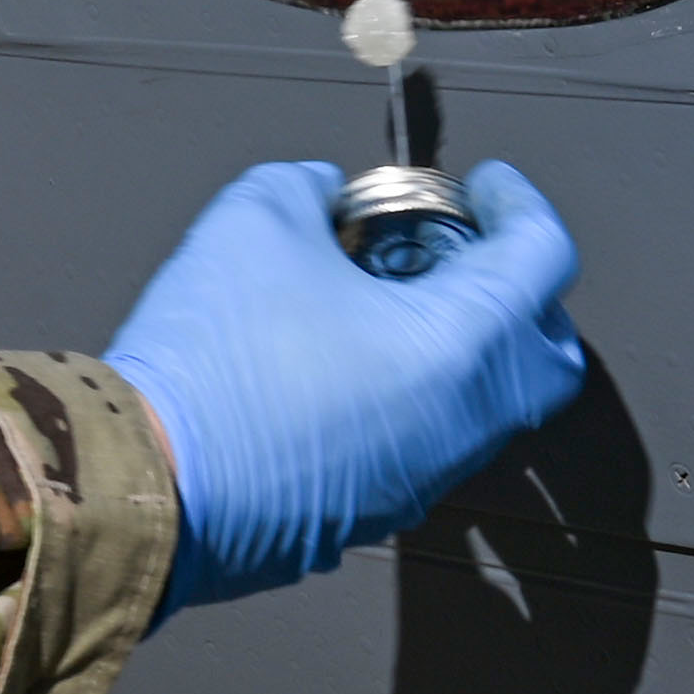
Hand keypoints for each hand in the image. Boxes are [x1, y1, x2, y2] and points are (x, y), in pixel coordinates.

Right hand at [100, 159, 582, 617]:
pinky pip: (427, 437)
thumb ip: (311, 187)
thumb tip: (322, 197)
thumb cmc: (213, 363)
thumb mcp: (259, 216)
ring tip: (380, 293)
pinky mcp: (377, 507)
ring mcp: (423, 474)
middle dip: (513, 288)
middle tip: (453, 248)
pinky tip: (340, 352)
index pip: (542, 259)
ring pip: (485, 401)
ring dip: (455, 339)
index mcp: (458, 347)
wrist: (150, 483)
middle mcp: (461, 422)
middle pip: (543, 351)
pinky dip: (411, 387)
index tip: (487, 186)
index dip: (518, 203)